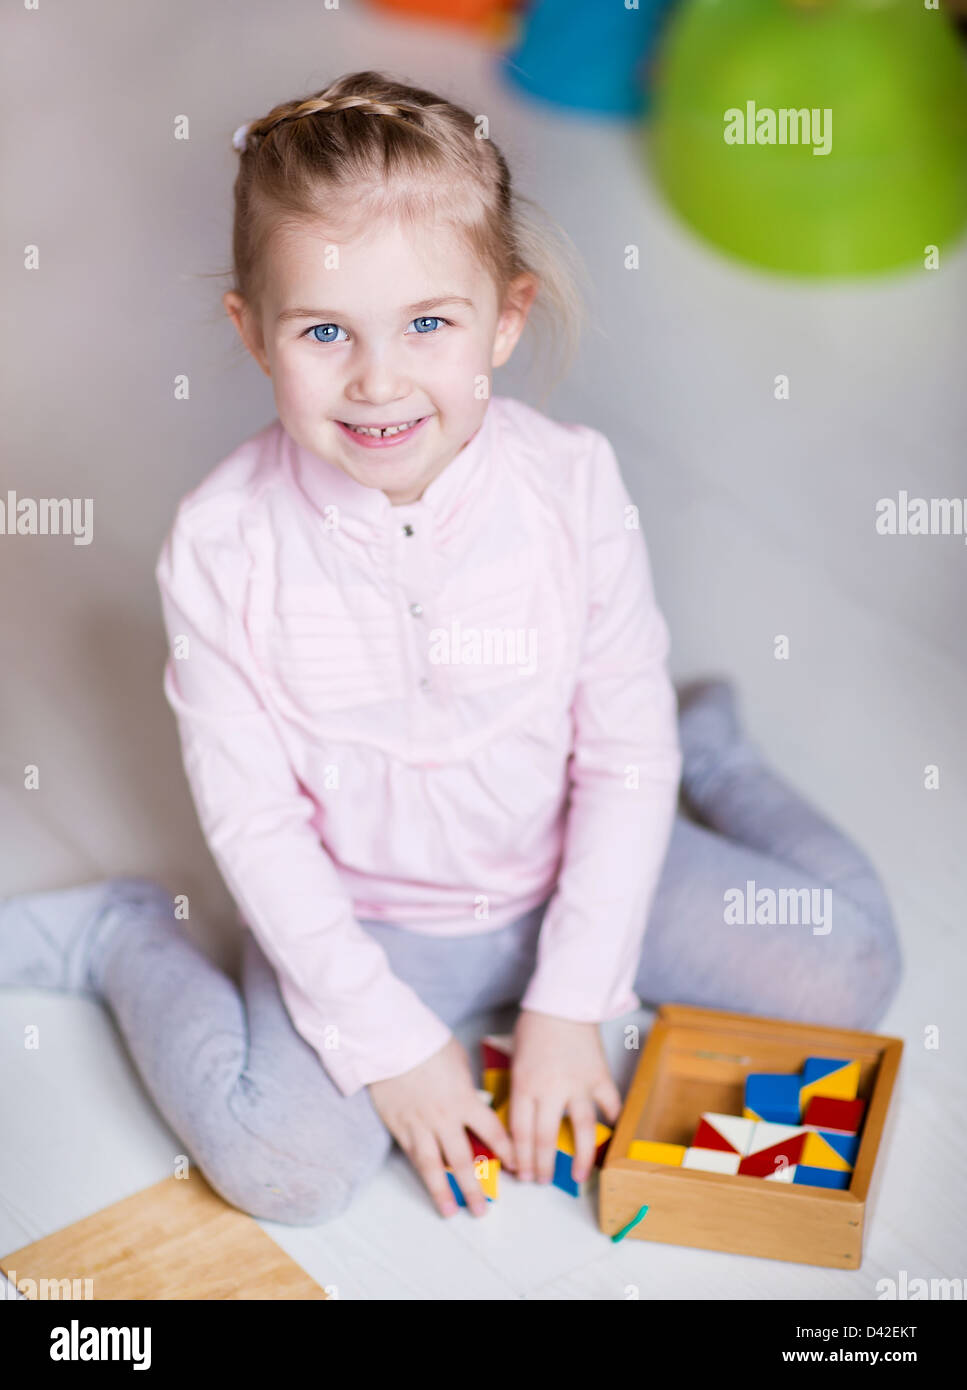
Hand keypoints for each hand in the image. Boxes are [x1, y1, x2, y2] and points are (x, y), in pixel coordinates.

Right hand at [367, 1037, 515, 1217]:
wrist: (391, 1040)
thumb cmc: (428, 1044)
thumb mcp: (459, 1060)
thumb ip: (467, 1086)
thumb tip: (472, 1100)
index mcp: (465, 1100)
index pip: (492, 1132)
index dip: (507, 1151)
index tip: (517, 1168)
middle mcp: (445, 1118)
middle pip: (463, 1160)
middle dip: (474, 1188)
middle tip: (483, 1210)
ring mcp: (420, 1125)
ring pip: (434, 1166)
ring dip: (444, 1192)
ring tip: (451, 1212)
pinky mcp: (399, 1126)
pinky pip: (413, 1155)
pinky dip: (422, 1174)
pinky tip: (427, 1187)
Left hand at [508, 1010, 620, 1185]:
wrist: (564, 1002)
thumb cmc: (534, 1026)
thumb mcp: (516, 1059)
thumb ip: (520, 1089)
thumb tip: (519, 1120)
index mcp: (525, 1086)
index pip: (520, 1132)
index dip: (520, 1158)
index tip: (521, 1173)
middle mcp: (551, 1090)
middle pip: (545, 1137)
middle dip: (542, 1165)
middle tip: (540, 1181)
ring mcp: (579, 1085)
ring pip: (582, 1129)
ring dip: (579, 1157)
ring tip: (578, 1176)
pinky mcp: (601, 1077)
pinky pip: (610, 1104)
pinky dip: (613, 1119)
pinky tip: (612, 1134)